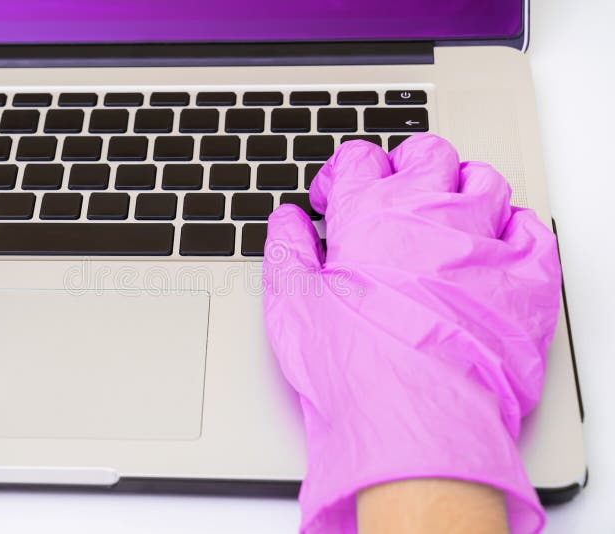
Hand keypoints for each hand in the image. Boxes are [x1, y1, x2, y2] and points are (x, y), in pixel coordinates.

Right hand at [263, 134, 559, 533]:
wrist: (413, 421)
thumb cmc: (353, 365)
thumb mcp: (293, 304)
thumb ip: (287, 251)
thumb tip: (285, 222)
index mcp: (371, 214)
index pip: (359, 159)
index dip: (341, 172)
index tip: (333, 195)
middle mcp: (431, 214)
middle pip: (427, 154)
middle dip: (406, 162)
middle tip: (394, 187)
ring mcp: (483, 243)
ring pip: (483, 182)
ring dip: (462, 187)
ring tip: (447, 211)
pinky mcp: (524, 281)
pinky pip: (531, 232)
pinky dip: (514, 229)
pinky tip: (495, 245)